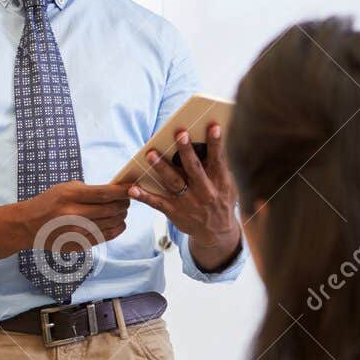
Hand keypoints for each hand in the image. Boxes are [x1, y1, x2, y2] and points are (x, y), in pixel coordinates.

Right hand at [20, 180, 130, 254]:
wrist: (29, 225)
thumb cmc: (49, 202)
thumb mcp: (65, 188)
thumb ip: (89, 190)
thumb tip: (115, 190)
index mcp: (71, 196)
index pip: (105, 193)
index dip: (123, 191)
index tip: (132, 188)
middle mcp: (74, 214)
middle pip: (112, 209)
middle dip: (124, 203)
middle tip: (127, 199)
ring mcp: (77, 231)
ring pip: (112, 223)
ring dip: (121, 216)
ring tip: (121, 210)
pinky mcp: (79, 244)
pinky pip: (106, 236)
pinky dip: (116, 229)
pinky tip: (118, 223)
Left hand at [129, 123, 241, 269]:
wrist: (217, 233)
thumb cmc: (221, 200)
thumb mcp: (227, 185)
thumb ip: (218, 167)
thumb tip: (204, 142)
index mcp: (220, 182)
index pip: (218, 159)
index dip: (216, 143)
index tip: (213, 127)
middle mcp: (204, 191)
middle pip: (194, 168)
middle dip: (186, 151)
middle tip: (180, 134)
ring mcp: (188, 202)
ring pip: (173, 182)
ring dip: (161, 167)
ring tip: (150, 154)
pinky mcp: (175, 212)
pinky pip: (157, 203)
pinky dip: (144, 196)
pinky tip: (132, 188)